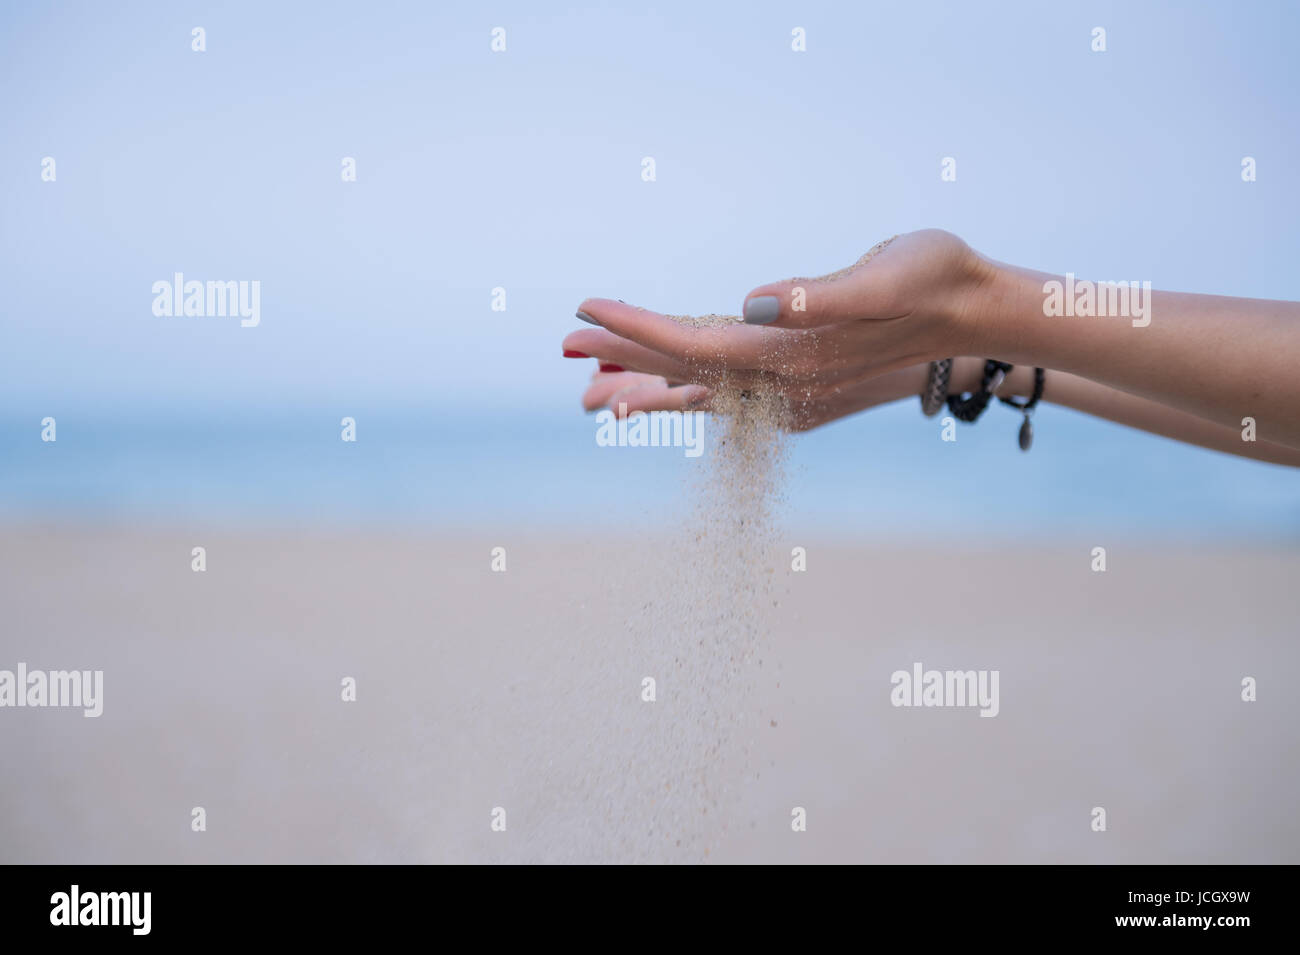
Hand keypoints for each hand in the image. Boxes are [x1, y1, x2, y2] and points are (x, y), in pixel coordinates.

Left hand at [562, 230, 989, 425]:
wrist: (976, 324)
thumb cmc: (936, 280)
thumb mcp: (890, 273)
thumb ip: (822, 296)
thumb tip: (756, 303)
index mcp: (797, 352)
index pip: (698, 345)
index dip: (639, 329)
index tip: (586, 312)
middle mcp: (787, 384)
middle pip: (687, 374)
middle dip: (623, 361)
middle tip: (562, 350)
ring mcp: (794, 397)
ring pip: (704, 395)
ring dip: (647, 388)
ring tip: (593, 390)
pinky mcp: (801, 395)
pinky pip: (729, 397)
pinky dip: (688, 394)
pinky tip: (667, 394)